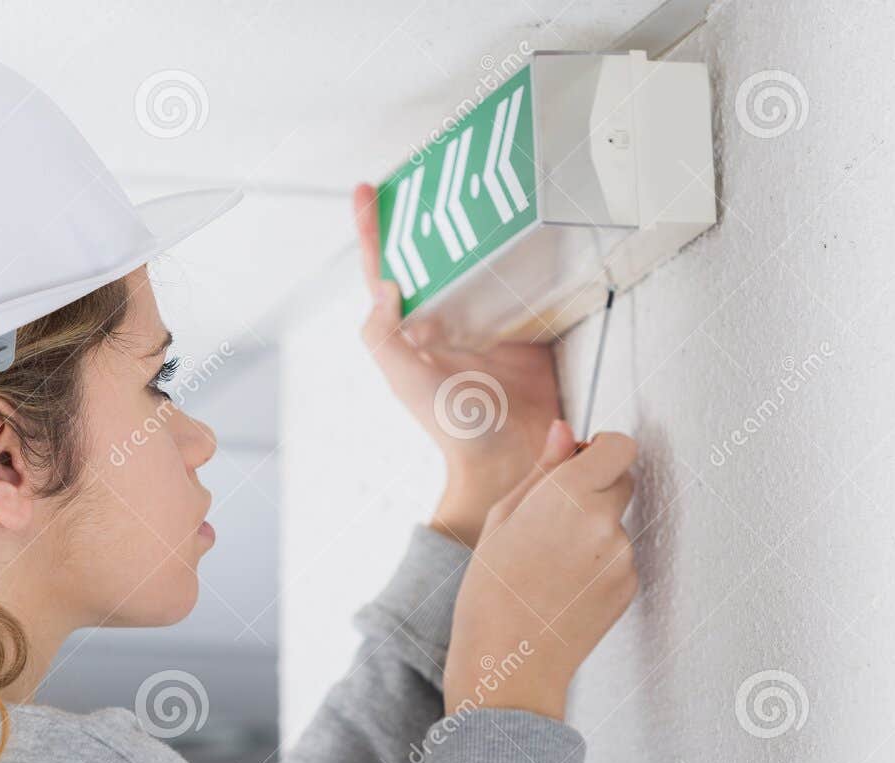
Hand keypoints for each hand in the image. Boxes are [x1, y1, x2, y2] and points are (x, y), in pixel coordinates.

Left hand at [353, 182, 563, 547]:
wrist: (512, 460)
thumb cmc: (451, 426)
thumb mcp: (405, 381)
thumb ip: (384, 336)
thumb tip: (385, 283)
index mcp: (410, 331)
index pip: (384, 272)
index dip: (372, 231)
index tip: (365, 190)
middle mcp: (445, 321)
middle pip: (433, 256)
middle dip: (430, 215)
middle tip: (434, 170)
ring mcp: (486, 322)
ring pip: (477, 263)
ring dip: (477, 229)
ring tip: (480, 187)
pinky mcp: (528, 328)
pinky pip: (525, 283)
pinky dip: (526, 257)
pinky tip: (529, 231)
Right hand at [444, 420, 637, 719]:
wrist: (509, 662)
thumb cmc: (491, 589)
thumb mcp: (502, 519)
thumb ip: (542, 470)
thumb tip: (566, 432)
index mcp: (570, 493)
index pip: (620, 446)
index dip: (601, 450)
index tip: (581, 463)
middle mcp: (604, 520)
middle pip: (624, 481)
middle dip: (596, 489)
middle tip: (553, 519)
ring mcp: (622, 556)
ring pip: (616, 524)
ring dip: (593, 532)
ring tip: (549, 565)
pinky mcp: (629, 586)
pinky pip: (618, 559)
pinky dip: (598, 566)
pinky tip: (564, 588)